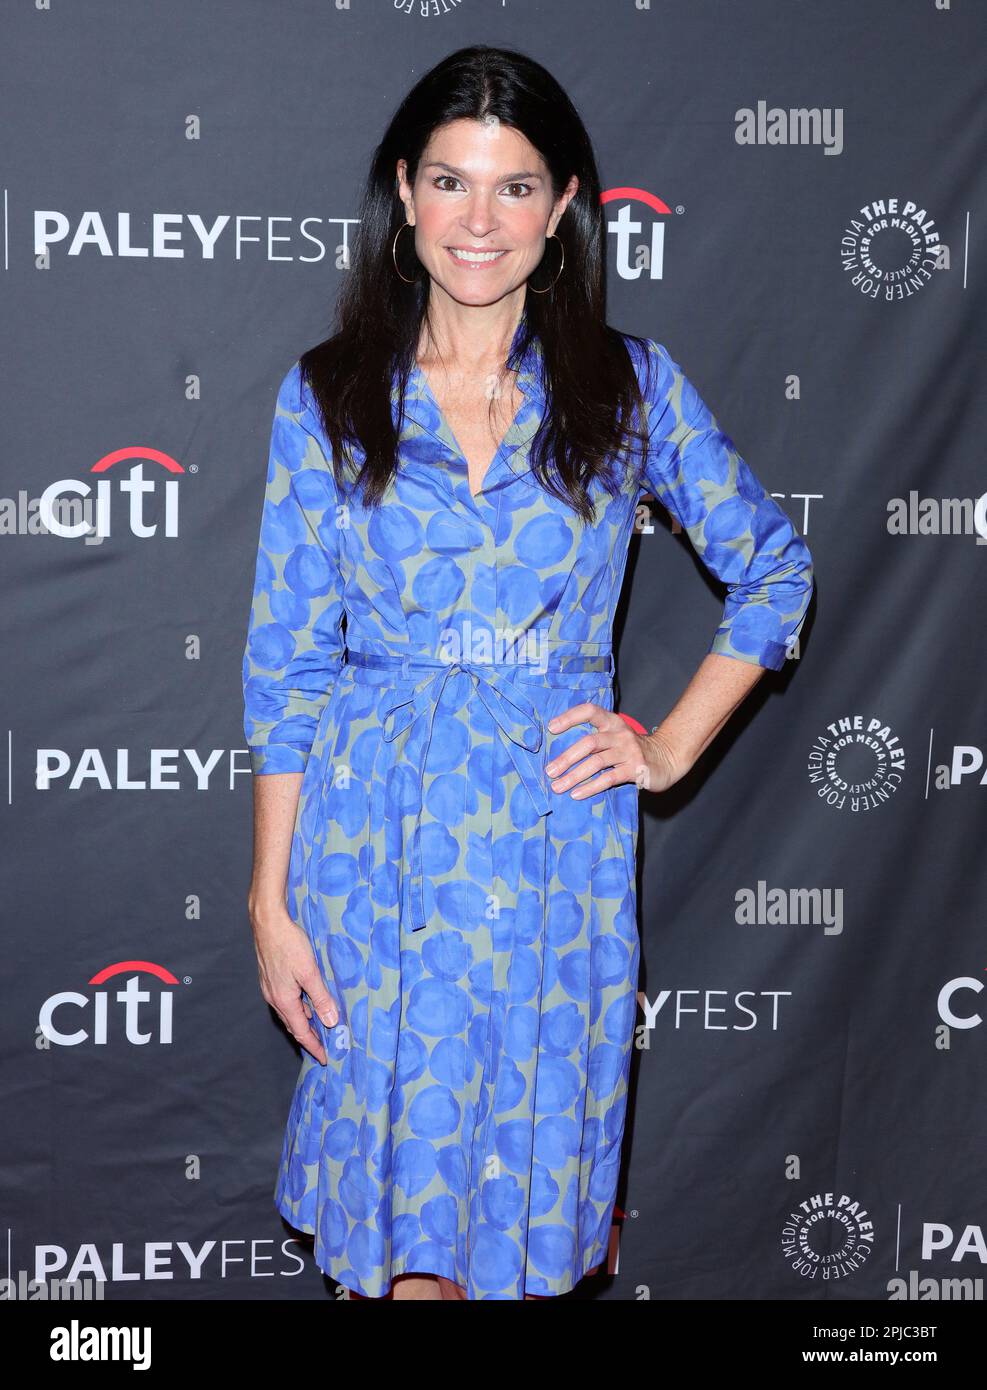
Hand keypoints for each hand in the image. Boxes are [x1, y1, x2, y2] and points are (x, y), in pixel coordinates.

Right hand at [249, 898, 338, 1065]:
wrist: (268, 922)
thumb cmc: (289, 944)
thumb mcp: (310, 972)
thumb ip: (320, 997)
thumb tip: (330, 1021)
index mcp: (284, 1000)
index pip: (301, 1032)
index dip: (314, 1046)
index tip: (325, 1058)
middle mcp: (274, 998)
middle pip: (293, 1025)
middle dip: (308, 1037)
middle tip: (325, 1045)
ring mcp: (270, 988)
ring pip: (289, 1012)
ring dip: (303, 1021)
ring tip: (319, 1026)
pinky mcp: (270, 977)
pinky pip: (286, 1001)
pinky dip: (298, 1008)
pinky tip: (307, 1001)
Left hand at [545, 702, 685, 796]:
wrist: (668, 758)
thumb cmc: (633, 750)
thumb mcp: (616, 737)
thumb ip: (596, 740)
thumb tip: (560, 753)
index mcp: (613, 722)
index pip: (590, 711)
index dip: (570, 717)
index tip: (551, 728)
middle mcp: (620, 734)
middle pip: (589, 742)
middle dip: (566, 757)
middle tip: (550, 771)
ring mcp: (629, 752)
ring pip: (597, 762)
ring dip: (574, 775)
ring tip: (558, 786)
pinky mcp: (636, 770)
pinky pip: (609, 778)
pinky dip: (590, 787)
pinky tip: (577, 794)